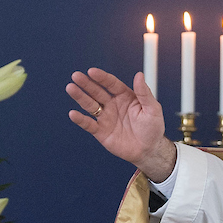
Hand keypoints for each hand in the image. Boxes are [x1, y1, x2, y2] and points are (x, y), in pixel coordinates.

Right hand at [67, 68, 175, 182]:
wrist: (149, 150)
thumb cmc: (153, 128)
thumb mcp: (152, 109)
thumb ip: (144, 93)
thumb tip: (139, 75)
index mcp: (125, 96)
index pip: (111, 84)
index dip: (101, 77)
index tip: (91, 71)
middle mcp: (113, 105)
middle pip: (97, 92)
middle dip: (86, 84)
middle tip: (76, 76)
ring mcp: (106, 118)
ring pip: (90, 105)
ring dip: (80, 97)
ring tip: (70, 88)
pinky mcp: (101, 132)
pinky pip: (89, 124)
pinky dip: (80, 120)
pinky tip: (73, 113)